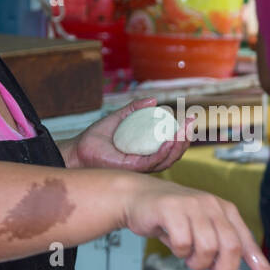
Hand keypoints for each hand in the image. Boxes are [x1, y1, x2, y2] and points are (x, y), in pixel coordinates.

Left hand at [71, 97, 191, 172]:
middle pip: (173, 154)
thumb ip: (134, 108)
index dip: (182, 134)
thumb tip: (154, 100)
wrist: (78, 149)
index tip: (190, 118)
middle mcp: (145, 161)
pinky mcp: (131, 169)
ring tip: (184, 131)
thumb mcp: (118, 118)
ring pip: (166, 160)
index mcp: (146, 152)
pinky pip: (151, 163)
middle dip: (185, 139)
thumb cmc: (97, 137)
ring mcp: (139, 167)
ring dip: (178, 146)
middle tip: (191, 122)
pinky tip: (168, 141)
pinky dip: (162, 152)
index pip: (170, 145)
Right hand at [121, 175, 269, 269]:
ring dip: (197, 262)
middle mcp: (214, 206)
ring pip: (208, 247)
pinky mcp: (172, 209)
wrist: (138, 199)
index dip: (263, 267)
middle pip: (231, 247)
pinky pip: (183, 242)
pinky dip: (178, 251)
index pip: (249, 243)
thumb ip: (219, 256)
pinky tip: (173, 243)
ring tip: (187, 256)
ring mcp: (193, 206)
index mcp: (226, 212)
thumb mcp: (200, 237)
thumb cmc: (171, 220)